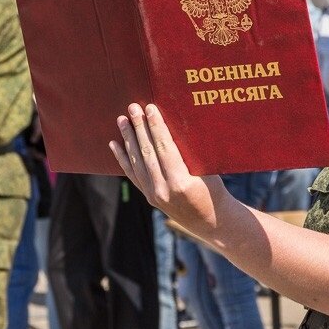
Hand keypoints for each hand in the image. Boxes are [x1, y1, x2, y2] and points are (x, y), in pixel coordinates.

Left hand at [109, 103, 224, 232]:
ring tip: (122, 120)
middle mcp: (163, 190)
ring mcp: (153, 195)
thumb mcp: (207, 171)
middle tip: (133, 107)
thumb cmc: (214, 191)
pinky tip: (114, 144)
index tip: (150, 108)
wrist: (210, 221)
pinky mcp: (148, 197)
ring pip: (136, 162)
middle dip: (139, 127)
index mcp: (180, 182)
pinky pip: (132, 174)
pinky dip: (122, 158)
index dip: (156, 126)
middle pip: (147, 152)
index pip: (164, 147)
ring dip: (128, 139)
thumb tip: (176, 123)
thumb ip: (190, 152)